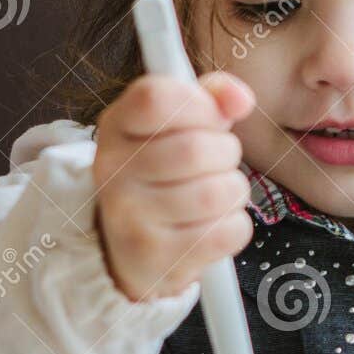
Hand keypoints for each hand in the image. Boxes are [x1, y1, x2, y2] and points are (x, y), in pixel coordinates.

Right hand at [93, 71, 255, 301]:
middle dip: (225, 153)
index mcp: (116, 126)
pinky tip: (210, 225)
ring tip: (212, 195)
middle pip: (197, 149)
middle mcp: (113, 170)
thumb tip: (240, 97)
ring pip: (219, 192)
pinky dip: (233, 226)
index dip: (200, 105)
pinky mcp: (156, 256)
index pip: (157, 97)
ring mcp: (130, 217)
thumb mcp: (175, 126)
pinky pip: (229, 231)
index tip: (210, 118)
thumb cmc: (161, 175)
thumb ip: (209, 98)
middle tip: (214, 163)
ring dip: (232, 191)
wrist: (125, 248)